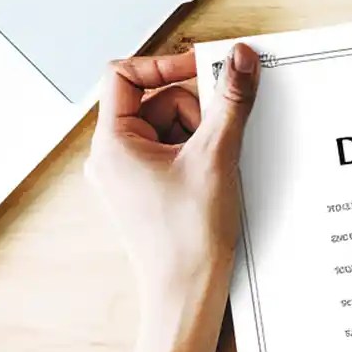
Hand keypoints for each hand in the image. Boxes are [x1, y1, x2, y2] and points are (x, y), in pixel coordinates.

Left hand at [87, 44, 260, 351]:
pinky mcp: (144, 188)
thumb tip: (240, 59)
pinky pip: (171, 149)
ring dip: (199, 135)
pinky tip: (211, 178)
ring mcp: (127, 174)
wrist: (187, 292)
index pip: (123, 75)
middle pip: (156, 100)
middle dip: (194, 112)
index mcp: (112, 143)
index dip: (165, 64)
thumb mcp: (216, 155)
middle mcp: (111, 156)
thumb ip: (231, 100)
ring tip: (213, 168)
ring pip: (169, 125)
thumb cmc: (188, 236)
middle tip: (217, 139)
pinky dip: (196, 153)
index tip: (203, 67)